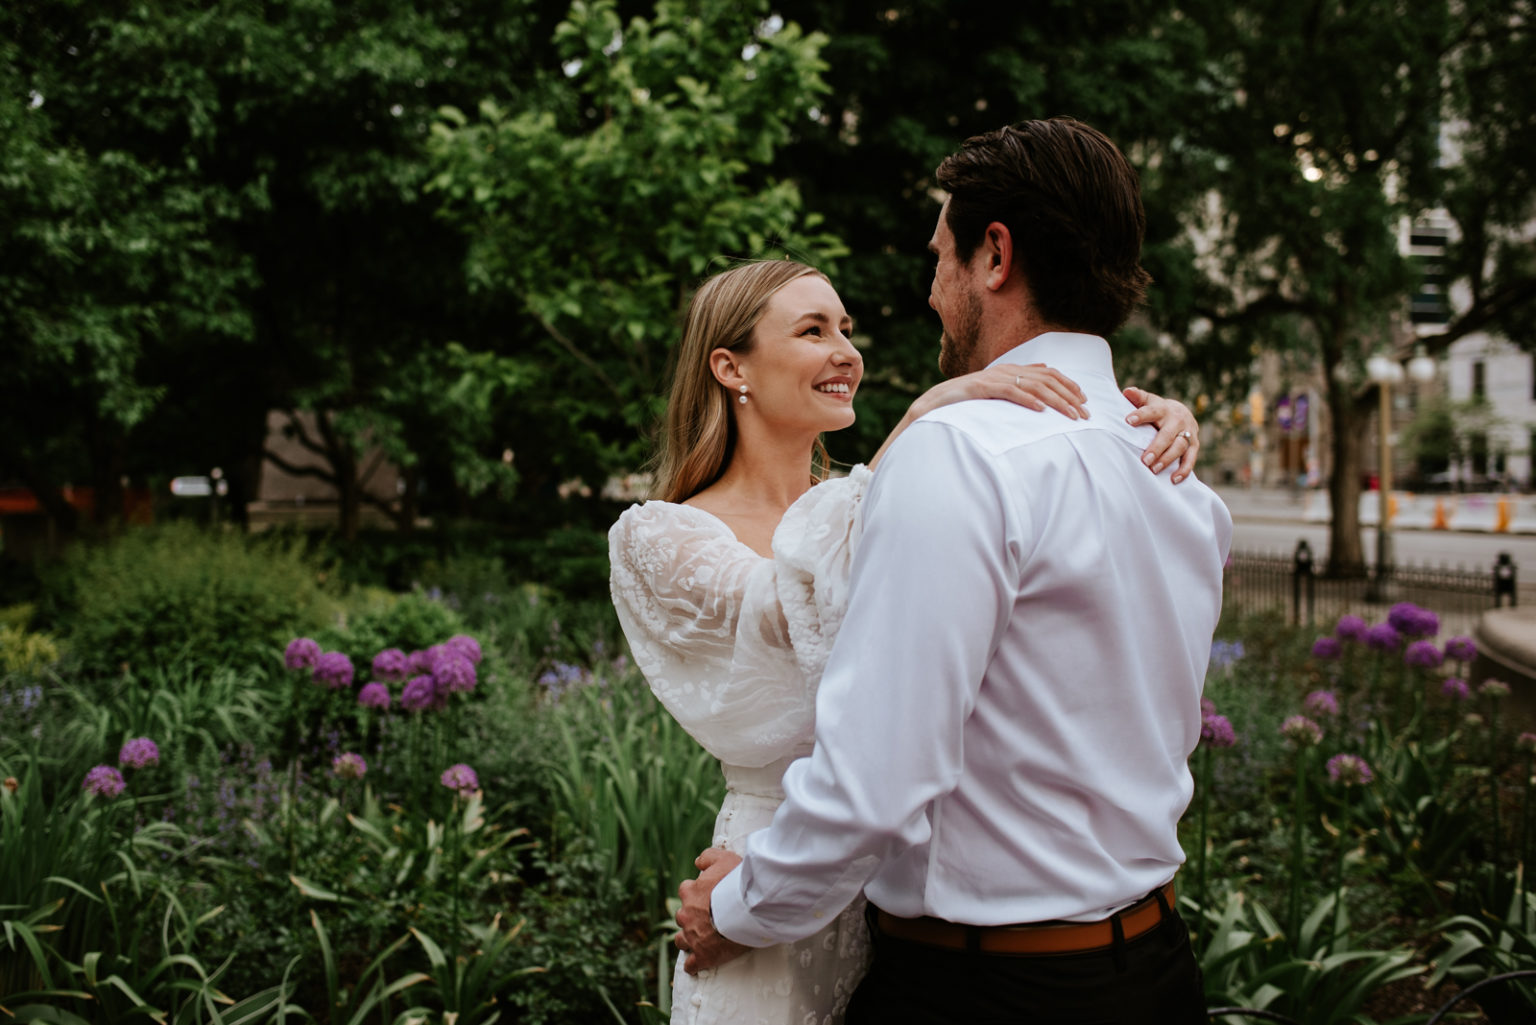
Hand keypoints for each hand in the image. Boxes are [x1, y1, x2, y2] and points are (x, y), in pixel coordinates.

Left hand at [675, 848, 750, 974]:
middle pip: (682, 916)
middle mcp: (686, 915)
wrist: (747, 910)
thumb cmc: (736, 883)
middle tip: (707, 917)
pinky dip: (694, 964)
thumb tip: (698, 862)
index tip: (706, 895)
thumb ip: (708, 857)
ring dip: (688, 939)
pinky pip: (692, 964)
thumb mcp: (724, 858)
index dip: (696, 893)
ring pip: (681, 940)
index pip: (685, 890)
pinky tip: (698, 963)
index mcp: (690, 892)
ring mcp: (693, 937)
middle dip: (691, 917)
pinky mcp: (703, 956)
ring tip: (700, 939)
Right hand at [871, 364, 1088, 469]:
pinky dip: (1028, 401)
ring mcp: (993, 378)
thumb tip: (1043, 377)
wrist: (932, 405)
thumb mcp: (996, 392)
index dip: (1068, 384)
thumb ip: (1018, 384)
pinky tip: (1041, 412)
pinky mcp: (981, 388)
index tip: (1085, 400)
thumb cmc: (965, 403)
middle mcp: (1005, 370)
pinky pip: (1010, 392)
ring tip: (1071, 416)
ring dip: (1056, 401)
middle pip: (1046, 379)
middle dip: (1069, 396)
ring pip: (1033, 386)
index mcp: (1010, 370)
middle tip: (1085, 414)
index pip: (1048, 373)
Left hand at [1123, 387, 1199, 483]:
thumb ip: (1138, 398)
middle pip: (1168, 435)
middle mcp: (1177, 420)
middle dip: (1157, 447)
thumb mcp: (1149, 401)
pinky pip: (1191, 458)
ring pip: (1180, 447)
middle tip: (1145, 460)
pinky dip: (1184, 469)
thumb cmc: (1159, 410)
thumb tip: (1127, 391)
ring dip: (1168, 459)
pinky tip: (1174, 479)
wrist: (1182, 413)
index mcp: (1163, 409)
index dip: (1141, 415)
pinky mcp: (1194, 445)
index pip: (1151, 411)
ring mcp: (1188, 433)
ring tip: (1154, 470)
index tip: (1128, 420)